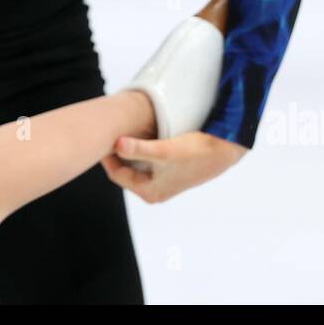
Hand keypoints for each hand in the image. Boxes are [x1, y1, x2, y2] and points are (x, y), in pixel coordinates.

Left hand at [99, 131, 248, 202]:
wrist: (224, 150)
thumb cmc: (195, 152)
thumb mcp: (164, 151)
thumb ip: (139, 149)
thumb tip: (116, 144)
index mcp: (150, 192)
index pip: (117, 175)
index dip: (107, 157)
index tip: (100, 139)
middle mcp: (155, 190)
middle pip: (125, 172)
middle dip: (117, 154)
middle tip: (107, 135)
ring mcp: (163, 182)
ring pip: (136, 166)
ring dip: (128, 151)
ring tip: (121, 133)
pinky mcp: (170, 172)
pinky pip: (147, 162)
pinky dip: (140, 150)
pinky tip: (140, 135)